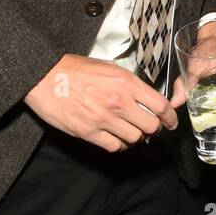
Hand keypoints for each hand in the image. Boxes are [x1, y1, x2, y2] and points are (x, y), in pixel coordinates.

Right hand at [24, 53, 182, 151]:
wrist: (44, 77)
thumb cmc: (73, 69)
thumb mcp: (108, 67)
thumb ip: (128, 82)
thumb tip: (144, 96)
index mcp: (126, 82)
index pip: (160, 106)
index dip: (170, 118)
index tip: (171, 123)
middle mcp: (118, 102)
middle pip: (151, 126)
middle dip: (153, 129)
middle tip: (149, 127)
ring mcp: (103, 119)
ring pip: (135, 139)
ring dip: (135, 137)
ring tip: (129, 131)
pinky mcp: (88, 132)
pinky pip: (115, 147)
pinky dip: (119, 145)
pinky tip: (115, 138)